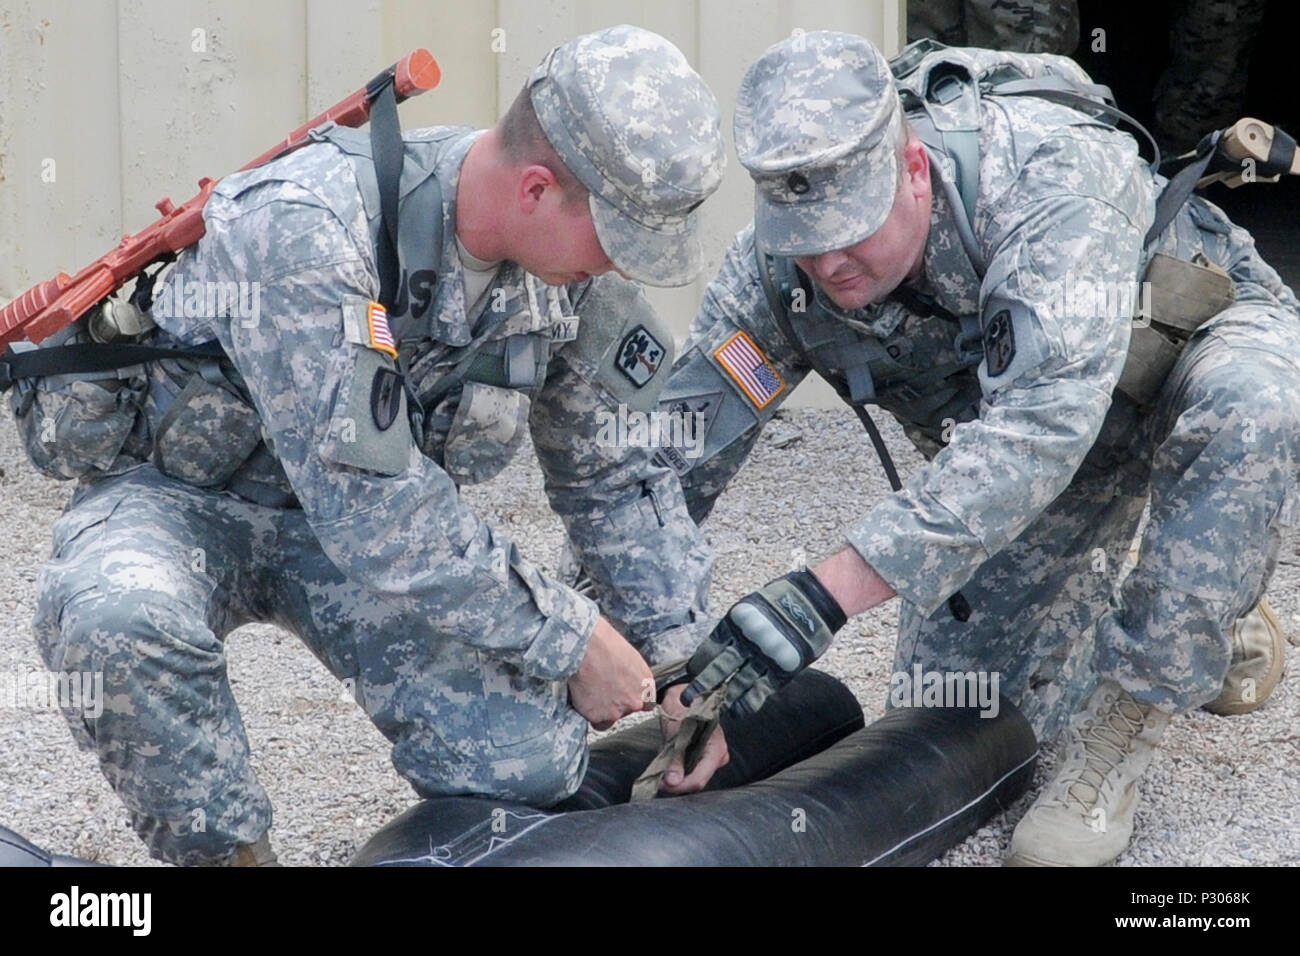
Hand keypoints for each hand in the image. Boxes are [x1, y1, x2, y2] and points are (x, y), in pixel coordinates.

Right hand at [567, 616, 654, 729]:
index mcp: (646, 686)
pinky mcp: (597, 717)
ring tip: (590, 689)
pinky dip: (586, 711)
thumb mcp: (631, 658)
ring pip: (608, 718)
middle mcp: (635, 702)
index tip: (623, 694)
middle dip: (616, 703)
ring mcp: (616, 712)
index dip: (632, 698)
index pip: (647, 704)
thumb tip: (627, 680)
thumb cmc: (606, 644)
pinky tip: (582, 694)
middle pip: (627, 711)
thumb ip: (633, 676)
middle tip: (602, 688)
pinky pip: (592, 719)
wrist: (586, 648)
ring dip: (600, 709)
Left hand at [656, 683, 729, 793]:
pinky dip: (679, 768)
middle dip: (676, 780)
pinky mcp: (706, 758)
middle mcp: (719, 756)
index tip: (661, 784)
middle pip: (696, 781)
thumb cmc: (681, 709)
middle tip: (658, 773)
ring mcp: (714, 758)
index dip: (679, 786)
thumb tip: (672, 782)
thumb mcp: (675, 733)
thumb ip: (674, 759)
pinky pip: (692, 770)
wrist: (685, 696)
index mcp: (716, 748)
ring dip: (676, 773)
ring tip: (664, 760)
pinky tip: (671, 759)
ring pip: (693, 776)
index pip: (699, 779)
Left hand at [683, 569, 846, 716]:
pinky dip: (748, 703)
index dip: (699, 661)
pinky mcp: (782, 670)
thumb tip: (721, 644)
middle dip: (702, 685)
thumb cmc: (782, 598)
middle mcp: (748, 641)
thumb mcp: (752, 605)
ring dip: (723, 698)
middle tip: (686, 699)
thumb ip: (736, 625)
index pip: (711, 646)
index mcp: (737, 621)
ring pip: (738, 683)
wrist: (815, 601)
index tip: (691, 673)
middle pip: (720, 667)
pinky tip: (737, 713)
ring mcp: (765, 657)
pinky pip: (761, 690)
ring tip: (710, 710)